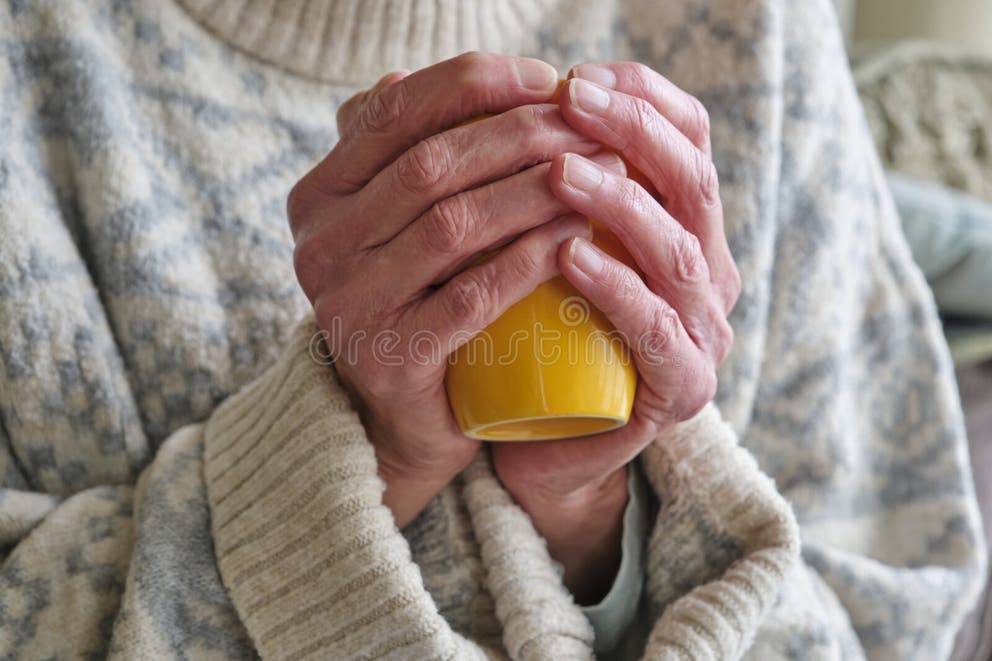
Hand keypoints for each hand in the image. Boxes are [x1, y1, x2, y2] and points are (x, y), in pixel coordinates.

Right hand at [288, 53, 625, 527]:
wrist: (404, 415)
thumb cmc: (417, 300)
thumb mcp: (398, 222)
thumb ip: (405, 153)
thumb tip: (433, 75)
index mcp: (318, 195)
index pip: (395, 112)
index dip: (478, 85)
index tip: (551, 80)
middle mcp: (319, 245)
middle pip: (431, 165)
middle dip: (522, 135)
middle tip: (591, 128)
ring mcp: (348, 304)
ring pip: (453, 225)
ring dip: (536, 190)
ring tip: (601, 173)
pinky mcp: (390, 357)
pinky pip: (472, 295)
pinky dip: (531, 258)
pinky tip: (580, 233)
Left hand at [491, 62, 740, 602]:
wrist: (544, 437)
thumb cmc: (534, 329)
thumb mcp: (532, 242)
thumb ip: (522, 178)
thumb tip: (448, 99)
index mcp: (680, 225)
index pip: (685, 139)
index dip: (639, 98)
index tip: (575, 77)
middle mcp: (704, 270)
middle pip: (693, 181)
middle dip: (633, 132)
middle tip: (570, 101)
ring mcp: (698, 331)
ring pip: (679, 254)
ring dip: (621, 204)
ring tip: (560, 171)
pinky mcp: (679, 386)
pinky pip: (655, 331)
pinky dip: (616, 289)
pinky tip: (568, 256)